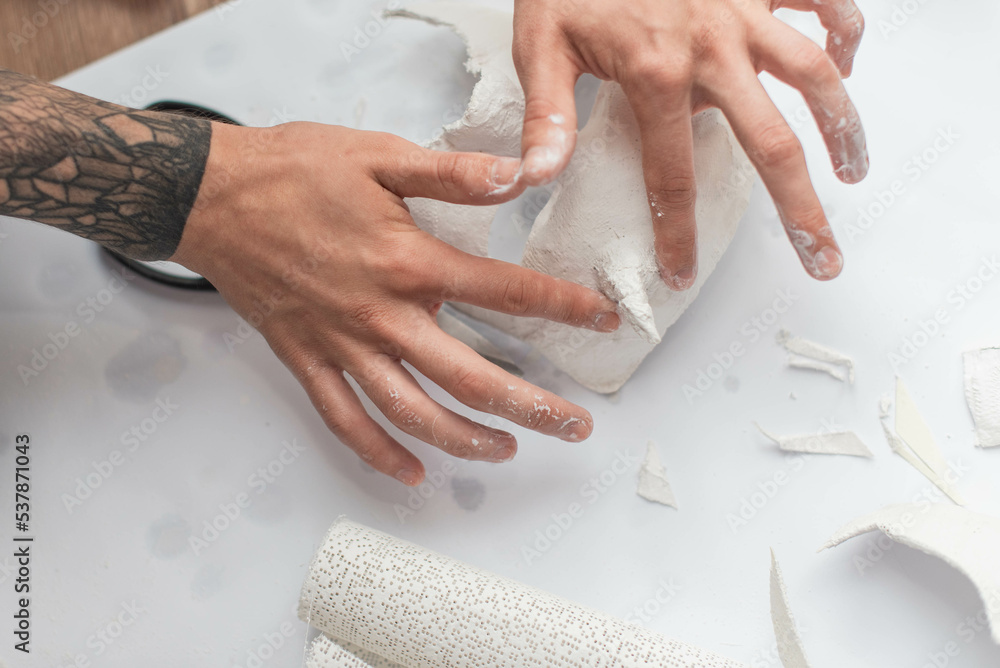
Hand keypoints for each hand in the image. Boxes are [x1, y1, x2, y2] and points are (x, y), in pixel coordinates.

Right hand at [172, 122, 620, 485]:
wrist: (209, 196)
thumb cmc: (292, 170)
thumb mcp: (378, 156)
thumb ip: (450, 172)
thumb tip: (517, 175)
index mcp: (406, 261)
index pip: (502, 293)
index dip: (559, 308)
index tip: (600, 321)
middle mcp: (380, 314)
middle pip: (468, 376)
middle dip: (530, 406)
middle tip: (574, 427)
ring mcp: (341, 345)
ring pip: (411, 411)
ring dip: (464, 440)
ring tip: (506, 451)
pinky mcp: (305, 360)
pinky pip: (344, 420)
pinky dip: (378, 453)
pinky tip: (412, 473)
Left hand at [513, 0, 867, 288]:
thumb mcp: (541, 43)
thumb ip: (547, 113)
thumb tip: (537, 176)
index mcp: (656, 74)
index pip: (671, 176)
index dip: (677, 233)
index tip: (682, 273)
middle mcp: (713, 48)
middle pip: (771, 143)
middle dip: (800, 209)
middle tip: (821, 257)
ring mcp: (744, 13)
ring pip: (815, 76)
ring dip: (843, 128)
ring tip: (852, 174)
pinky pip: (823, 2)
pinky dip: (844, 31)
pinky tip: (848, 66)